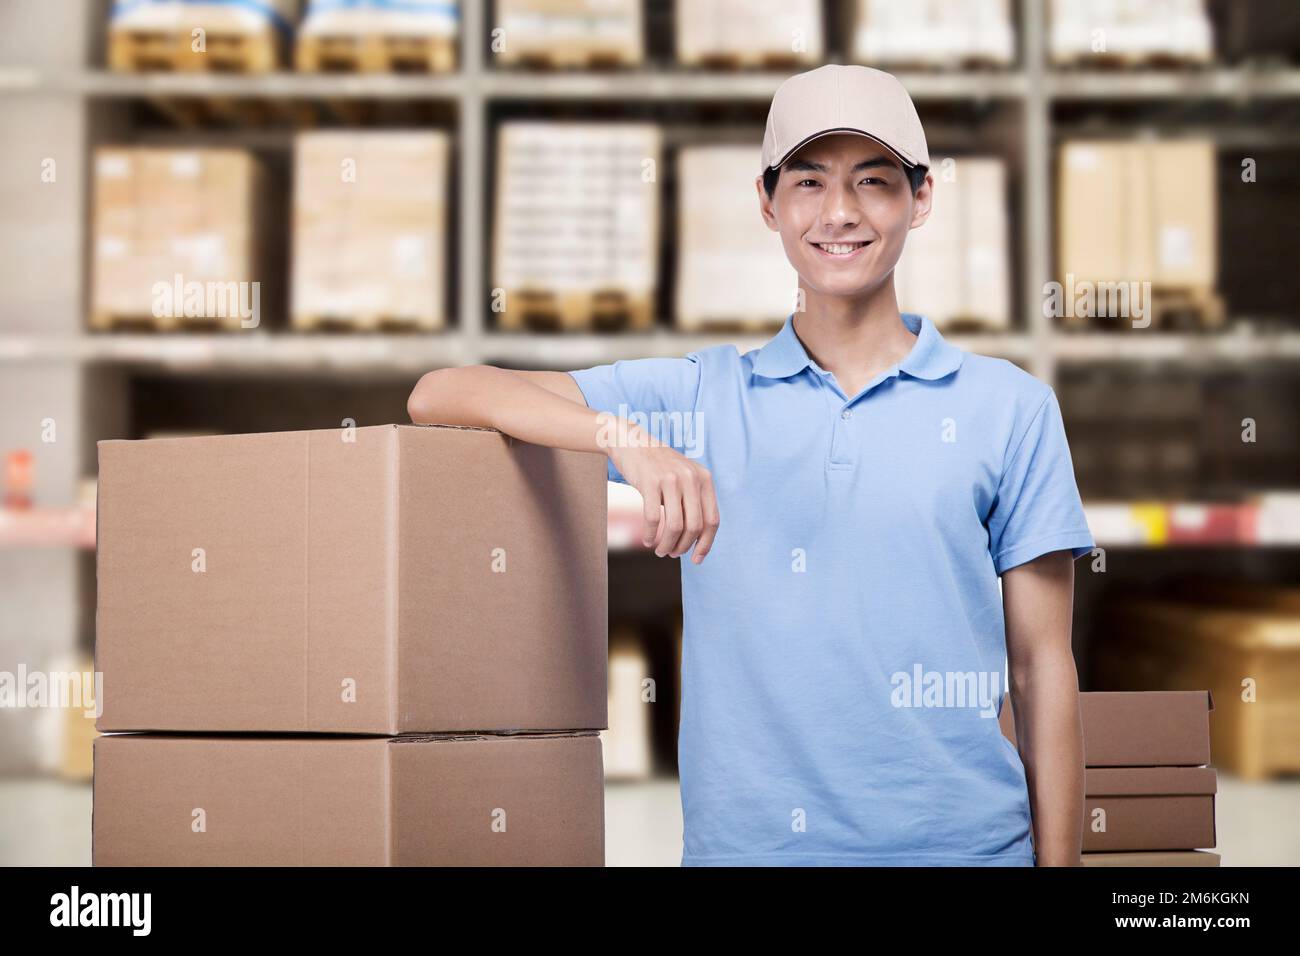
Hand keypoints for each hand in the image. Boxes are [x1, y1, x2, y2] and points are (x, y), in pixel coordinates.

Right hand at [607, 427, 719, 563]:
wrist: (631, 442)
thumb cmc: (659, 466)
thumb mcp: (684, 476)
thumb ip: (694, 500)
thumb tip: (697, 539)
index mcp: (704, 478)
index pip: (712, 520)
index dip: (706, 543)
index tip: (697, 559)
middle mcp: (691, 478)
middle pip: (694, 526)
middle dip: (684, 546)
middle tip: (673, 553)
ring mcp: (670, 479)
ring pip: (675, 526)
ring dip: (667, 544)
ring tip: (661, 551)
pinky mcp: (650, 482)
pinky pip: (654, 518)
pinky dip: (651, 535)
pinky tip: (648, 540)